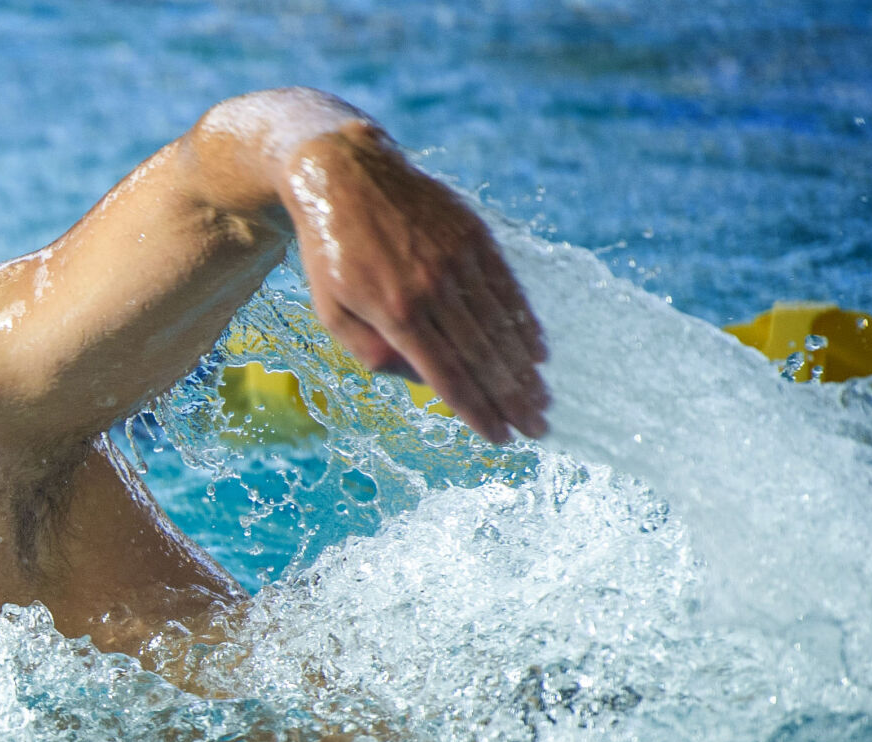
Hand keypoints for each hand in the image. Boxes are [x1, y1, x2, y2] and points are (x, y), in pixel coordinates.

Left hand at [282, 123, 547, 441]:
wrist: (343, 173)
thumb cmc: (330, 251)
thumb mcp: (330, 310)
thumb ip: (367, 352)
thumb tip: (416, 381)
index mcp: (396, 312)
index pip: (446, 375)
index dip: (476, 411)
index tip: (499, 438)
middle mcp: (434, 287)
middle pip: (483, 356)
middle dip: (512, 399)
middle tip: (535, 429)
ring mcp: (458, 258)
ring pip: (501, 325)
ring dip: (525, 369)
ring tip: (541, 401)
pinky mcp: (474, 235)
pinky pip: (507, 289)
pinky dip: (525, 324)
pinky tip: (537, 352)